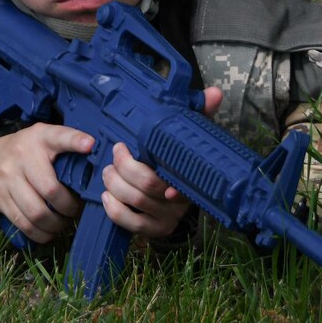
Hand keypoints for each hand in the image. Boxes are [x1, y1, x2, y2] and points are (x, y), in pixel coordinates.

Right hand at [0, 122, 91, 243]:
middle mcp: (23, 156)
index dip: (75, 140)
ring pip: (37, 212)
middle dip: (69, 206)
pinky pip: (24, 224)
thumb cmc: (23, 151)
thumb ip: (63, 147)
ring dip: (56, 224)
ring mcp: (9, 179)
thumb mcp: (40, 139)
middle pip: (50, 189)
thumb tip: (95, 167)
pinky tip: (49, 231)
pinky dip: (41, 234)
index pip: (59, 136)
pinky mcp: (1, 200)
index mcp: (39, 138)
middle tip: (76, 209)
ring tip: (63, 222)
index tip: (90, 145)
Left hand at [99, 85, 223, 239]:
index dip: (156, 174)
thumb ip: (201, 113)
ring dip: (115, 184)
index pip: (176, 176)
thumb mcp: (190, 135)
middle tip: (115, 153)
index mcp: (190, 175)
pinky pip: (131, 224)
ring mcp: (168, 216)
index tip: (130, 154)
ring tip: (107, 170)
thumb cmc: (181, 158)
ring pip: (137, 202)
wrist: (182, 191)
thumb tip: (215, 93)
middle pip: (148, 187)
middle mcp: (181, 200)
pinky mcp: (155, 229)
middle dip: (124, 168)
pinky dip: (114, 210)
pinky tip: (106, 196)